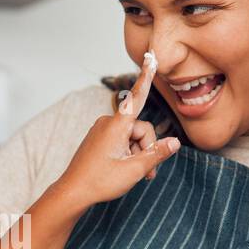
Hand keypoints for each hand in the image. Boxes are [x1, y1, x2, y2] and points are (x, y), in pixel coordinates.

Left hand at [53, 52, 178, 208]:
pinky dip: (128, 153)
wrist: (72, 192)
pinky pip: (121, 140)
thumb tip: (176, 142)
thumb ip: (157, 154)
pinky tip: (125, 169)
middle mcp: (108, 123)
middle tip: (147, 173)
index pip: (137, 96)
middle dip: (147, 148)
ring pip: (132, 136)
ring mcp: (102, 130)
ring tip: (136, 174)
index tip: (150, 56)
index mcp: (117, 125)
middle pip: (141, 128)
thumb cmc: (100, 181)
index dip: (147, 76)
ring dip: (138, 153)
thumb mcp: (135, 170)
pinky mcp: (99, 138)